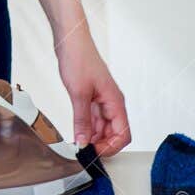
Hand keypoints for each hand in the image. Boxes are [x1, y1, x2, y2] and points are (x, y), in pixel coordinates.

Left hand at [56, 28, 130, 155]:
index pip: (123, 134)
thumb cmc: (79, 59)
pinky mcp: (92, 96)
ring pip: (102, 127)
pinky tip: (76, 131)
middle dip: (101, 144)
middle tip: (83, 151)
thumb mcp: (79, 93)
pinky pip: (93, 118)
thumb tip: (83, 142)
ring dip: (92, 137)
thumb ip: (82, 120)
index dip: (111, 147)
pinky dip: (86, 126)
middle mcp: (112, 103)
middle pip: (114, 133)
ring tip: (77, 143)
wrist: (71, 41)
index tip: (94, 153)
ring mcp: (102, 100)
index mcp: (115, 102)